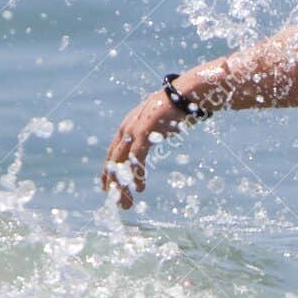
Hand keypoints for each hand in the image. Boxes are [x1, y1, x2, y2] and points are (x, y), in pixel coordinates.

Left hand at [100, 90, 186, 208]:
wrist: (187, 94)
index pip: (114, 153)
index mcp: (128, 126)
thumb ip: (153, 131)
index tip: (109, 188)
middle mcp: (127, 128)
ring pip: (122, 163)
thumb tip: (155, 136)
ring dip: (123, 185)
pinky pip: (137, 159)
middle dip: (114, 184)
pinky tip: (140, 188)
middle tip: (118, 204)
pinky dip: (136, 174)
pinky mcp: (144, 132)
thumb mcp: (159, 123)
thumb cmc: (177, 108)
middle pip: (114, 161)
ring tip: (126, 203)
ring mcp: (134, 130)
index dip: (109, 171)